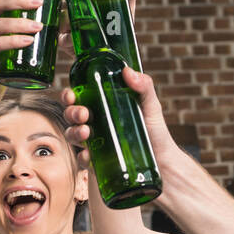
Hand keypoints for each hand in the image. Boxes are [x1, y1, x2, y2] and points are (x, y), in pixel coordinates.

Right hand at [58, 0, 137, 63]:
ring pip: (61, 19)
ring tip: (73, 15)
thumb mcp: (126, 11)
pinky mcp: (68, 44)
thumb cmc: (120, 31)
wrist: (118, 55)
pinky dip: (67, 37)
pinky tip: (73, 35)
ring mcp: (69, 29)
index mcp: (85, 3)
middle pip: (63, 2)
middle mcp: (74, 14)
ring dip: (64, 16)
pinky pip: (63, 39)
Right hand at [62, 64, 178, 168]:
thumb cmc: (156, 132)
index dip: (69, 94)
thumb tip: (128, 71)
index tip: (72, 94)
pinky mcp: (97, 162)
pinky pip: (83, 159)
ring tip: (86, 132)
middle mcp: (95, 123)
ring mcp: (95, 143)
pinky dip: (83, 156)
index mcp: (102, 106)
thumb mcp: (151, 105)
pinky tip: (89, 155)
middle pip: (71, 114)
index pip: (79, 96)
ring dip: (74, 131)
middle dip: (71, 112)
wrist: (163, 161)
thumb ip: (144, 86)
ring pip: (73, 135)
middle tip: (84, 113)